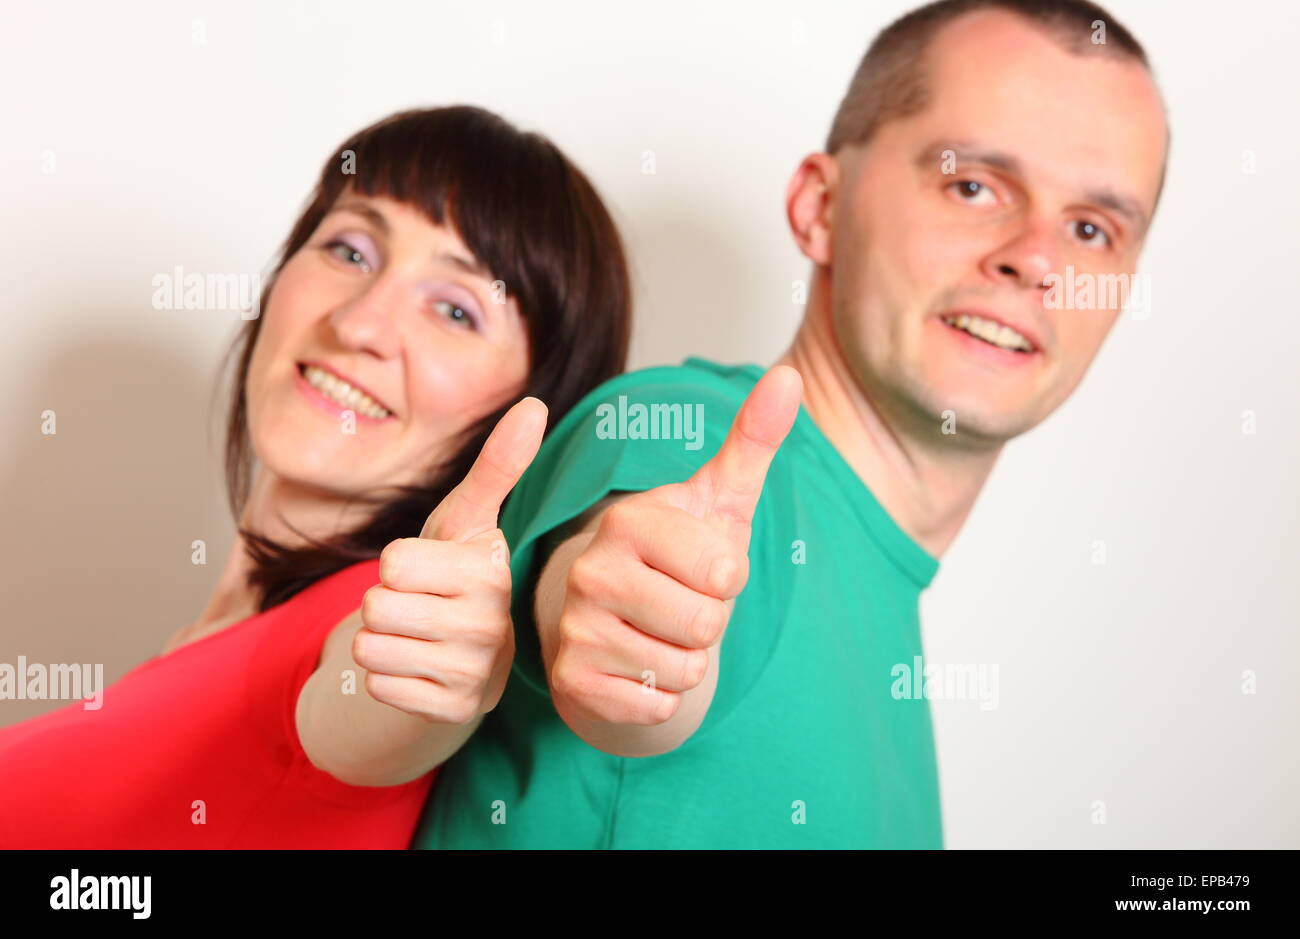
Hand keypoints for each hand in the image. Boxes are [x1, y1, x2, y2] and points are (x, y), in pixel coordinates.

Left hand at [353, 397, 546, 723]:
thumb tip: (535, 404)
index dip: (397, 563)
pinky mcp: (451, 710)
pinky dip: (389, 677)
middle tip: (421, 607)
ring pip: (369, 645)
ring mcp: (472, 671)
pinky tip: (420, 668)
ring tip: (418, 636)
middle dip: (385, 603)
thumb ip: (498, 465)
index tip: (431, 571)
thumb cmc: (457, 574)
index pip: (391, 562)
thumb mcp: (469, 519)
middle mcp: (488, 624)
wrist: (470, 657)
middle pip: (375, 605)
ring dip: (383, 641)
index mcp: (489, 571)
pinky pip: (378, 683)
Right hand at [549, 366, 801, 725]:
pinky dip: (661, 696)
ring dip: (687, 660)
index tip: (702, 566)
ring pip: (683, 669)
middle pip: (705, 625)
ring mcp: (574, 626)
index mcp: (628, 521)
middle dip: (709, 624)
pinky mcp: (571, 680)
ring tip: (660, 633)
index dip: (729, 578)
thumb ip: (752, 441)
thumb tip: (788, 379)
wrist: (618, 618)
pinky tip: (638, 666)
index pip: (725, 572)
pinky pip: (656, 706)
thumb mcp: (718, 500)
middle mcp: (590, 570)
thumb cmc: (679, 556)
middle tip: (680, 604)